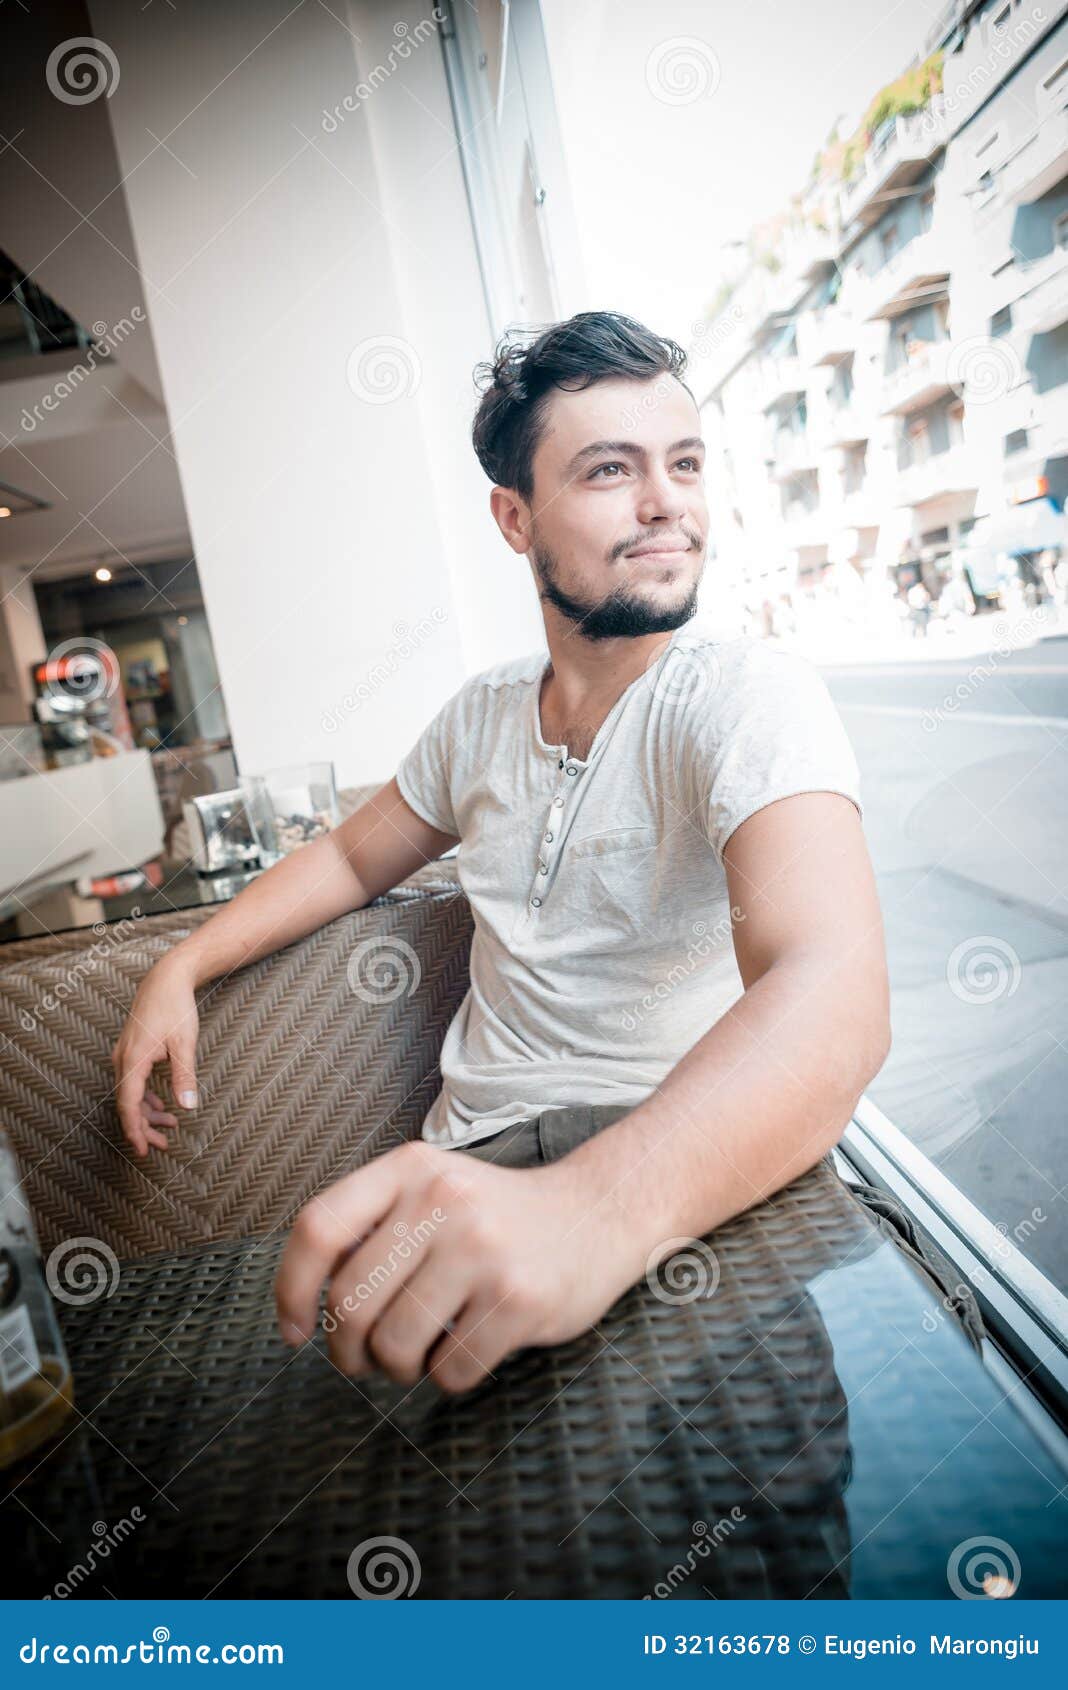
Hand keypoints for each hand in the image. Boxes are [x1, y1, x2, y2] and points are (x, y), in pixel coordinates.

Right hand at [111, 956, 200, 1157]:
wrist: (166, 978)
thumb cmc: (175, 1007)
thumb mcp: (185, 1043)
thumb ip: (184, 1076)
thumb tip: (188, 1106)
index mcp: (133, 1061)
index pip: (128, 1105)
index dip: (135, 1130)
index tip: (143, 1151)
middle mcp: (123, 1060)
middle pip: (127, 1104)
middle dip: (143, 1128)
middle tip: (162, 1146)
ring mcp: (124, 1055)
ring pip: (130, 1094)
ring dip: (147, 1114)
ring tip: (169, 1128)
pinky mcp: (131, 1051)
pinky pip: (133, 1083)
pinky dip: (146, 1098)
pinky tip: (162, 1107)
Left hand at [274, 1139, 641, 1393]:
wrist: (598, 1212)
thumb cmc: (498, 1216)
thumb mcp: (433, 1189)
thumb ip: (375, 1227)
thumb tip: (308, 1302)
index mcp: (410, 1169)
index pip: (319, 1228)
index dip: (291, 1289)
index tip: (296, 1331)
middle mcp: (442, 1202)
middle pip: (351, 1302)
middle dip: (347, 1350)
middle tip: (364, 1360)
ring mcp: (483, 1250)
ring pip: (395, 1345)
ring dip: (396, 1369)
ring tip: (416, 1357)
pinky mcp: (519, 1299)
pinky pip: (449, 1369)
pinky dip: (446, 1377)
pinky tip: (465, 1350)